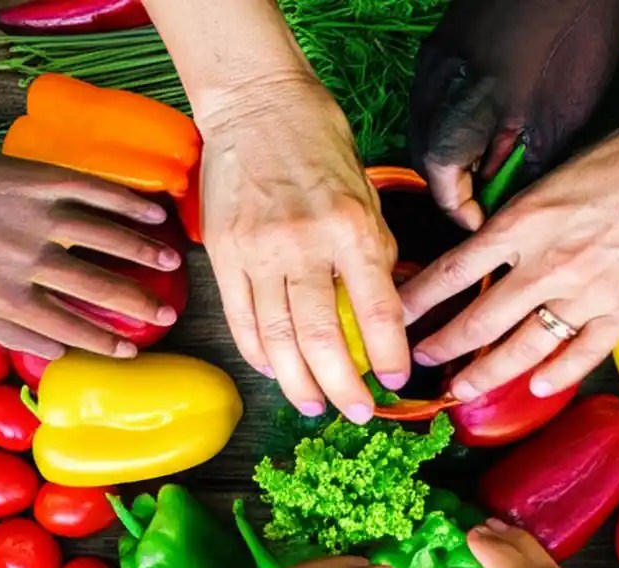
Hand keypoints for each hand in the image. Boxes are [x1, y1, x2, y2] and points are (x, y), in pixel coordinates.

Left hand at [0, 130, 182, 358]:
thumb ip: (3, 328)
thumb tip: (53, 350)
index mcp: (1, 300)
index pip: (67, 329)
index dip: (103, 343)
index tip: (132, 351)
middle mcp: (23, 263)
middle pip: (96, 288)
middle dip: (138, 304)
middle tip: (169, 314)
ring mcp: (32, 218)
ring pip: (104, 238)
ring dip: (143, 252)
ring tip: (173, 263)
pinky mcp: (35, 180)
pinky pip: (92, 192)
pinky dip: (126, 202)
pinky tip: (153, 212)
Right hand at [196, 77, 407, 423]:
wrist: (257, 106)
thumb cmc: (319, 143)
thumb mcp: (366, 192)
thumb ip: (374, 251)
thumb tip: (386, 309)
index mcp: (350, 227)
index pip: (376, 308)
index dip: (388, 353)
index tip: (394, 380)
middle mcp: (304, 243)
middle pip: (322, 336)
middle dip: (342, 384)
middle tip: (355, 411)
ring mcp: (257, 251)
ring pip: (277, 337)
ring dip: (297, 381)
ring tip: (314, 405)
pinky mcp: (224, 253)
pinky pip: (240, 318)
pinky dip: (257, 352)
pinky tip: (274, 371)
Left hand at [400, 113, 618, 400]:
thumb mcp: (547, 180)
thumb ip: (513, 222)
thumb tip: (479, 253)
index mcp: (522, 225)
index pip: (451, 272)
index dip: (417, 302)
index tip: (393, 319)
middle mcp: (548, 263)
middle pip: (479, 320)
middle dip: (442, 347)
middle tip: (418, 364)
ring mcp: (589, 291)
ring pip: (524, 347)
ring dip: (486, 373)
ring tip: (461, 390)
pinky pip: (583, 352)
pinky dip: (557, 374)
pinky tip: (536, 388)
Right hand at [409, 0, 618, 227]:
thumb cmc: (576, 32)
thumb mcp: (563, 118)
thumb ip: (525, 168)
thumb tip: (508, 202)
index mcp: (462, 115)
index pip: (440, 185)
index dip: (462, 211)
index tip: (482, 222)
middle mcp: (435, 89)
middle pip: (425, 158)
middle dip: (451, 184)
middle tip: (485, 197)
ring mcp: (433, 61)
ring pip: (425, 126)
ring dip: (449, 150)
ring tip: (487, 158)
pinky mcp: (441, 40)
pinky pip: (432, 93)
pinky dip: (449, 116)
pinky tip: (484, 114)